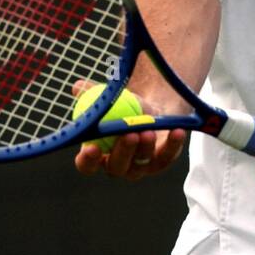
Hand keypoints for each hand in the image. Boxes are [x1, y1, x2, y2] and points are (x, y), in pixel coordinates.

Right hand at [71, 79, 187, 179]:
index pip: (87, 165)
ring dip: (144, 147)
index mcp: (98, 155)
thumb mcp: (110, 98)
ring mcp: (141, 167)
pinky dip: (172, 144)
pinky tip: (176, 131)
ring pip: (141, 162)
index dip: (87, 160)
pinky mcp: (162, 162)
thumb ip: (93, 94)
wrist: (152, 108)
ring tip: (147, 129)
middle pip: (116, 167)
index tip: (91, 147)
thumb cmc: (124, 106)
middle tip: (128, 135)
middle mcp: (118, 166)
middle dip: (122, 152)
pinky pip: (167, 156)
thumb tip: (78, 87)